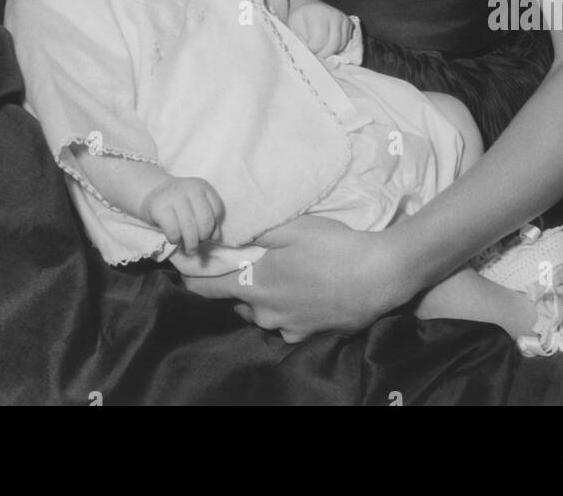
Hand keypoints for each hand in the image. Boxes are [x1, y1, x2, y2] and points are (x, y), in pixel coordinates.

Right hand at [142, 176, 223, 253]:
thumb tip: (215, 237)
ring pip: (189, 228)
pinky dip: (176, 239)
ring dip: (191, 244)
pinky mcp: (159, 207)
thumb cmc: (179, 204)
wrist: (153, 193)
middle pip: (205, 220)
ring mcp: (173, 196)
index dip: (214, 227)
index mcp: (202, 187)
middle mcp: (189, 188)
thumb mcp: (196, 205)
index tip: (208, 236)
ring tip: (189, 248)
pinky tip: (174, 238)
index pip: (217, 210)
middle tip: (197, 245)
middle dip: (203, 238)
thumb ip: (209, 219)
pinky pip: (173, 231)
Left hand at [182, 215, 402, 342]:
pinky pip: (286, 323)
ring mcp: (288, 327)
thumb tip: (232, 231)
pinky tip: (302, 292)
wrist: (379, 275)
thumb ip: (259, 231)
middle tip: (245, 262)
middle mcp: (266, 313)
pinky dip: (286, 309)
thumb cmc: (333, 247)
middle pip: (236, 301)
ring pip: (261, 314)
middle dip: (235, 284)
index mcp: (256, 285)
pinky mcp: (309, 335)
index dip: (192, 277)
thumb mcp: (293, 227)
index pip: (207, 288)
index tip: (183, 266)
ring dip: (262, 298)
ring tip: (279, 276)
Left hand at [286, 0, 354, 58]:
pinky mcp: (349, 23)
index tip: (308, 49)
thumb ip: (301, 43)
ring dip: (330, 52)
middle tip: (314, 53)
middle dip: (323, 54)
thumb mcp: (294, 29)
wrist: (308, 8)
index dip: (314, 50)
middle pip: (333, 44)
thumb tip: (308, 58)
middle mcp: (333, 14)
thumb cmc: (299, 19)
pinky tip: (327, 44)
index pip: (320, 40)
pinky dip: (337, 48)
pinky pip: (345, 43)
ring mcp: (343, 18)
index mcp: (318, 14)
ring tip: (319, 48)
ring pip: (341, 45)